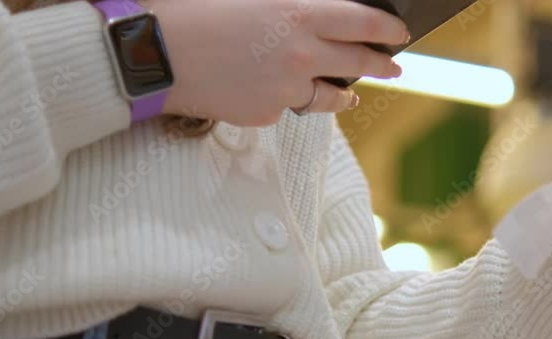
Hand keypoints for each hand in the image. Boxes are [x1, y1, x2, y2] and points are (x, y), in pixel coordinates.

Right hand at [147, 0, 408, 125]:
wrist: (152, 54)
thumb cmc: (193, 9)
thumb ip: (291, 3)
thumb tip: (319, 9)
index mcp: (298, 13)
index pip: (363, 22)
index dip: (388, 28)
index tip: (399, 33)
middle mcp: (300, 54)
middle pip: (357, 62)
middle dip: (382, 64)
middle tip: (393, 66)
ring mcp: (285, 89)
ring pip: (331, 96)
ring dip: (346, 92)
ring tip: (351, 91)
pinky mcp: (266, 114)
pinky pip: (289, 106)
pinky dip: (291, 99)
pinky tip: (282, 91)